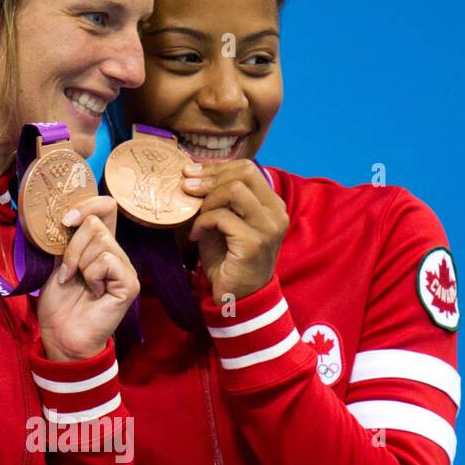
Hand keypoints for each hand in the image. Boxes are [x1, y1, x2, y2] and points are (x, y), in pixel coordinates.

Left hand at [36, 195, 139, 361]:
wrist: (62, 336)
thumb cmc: (59, 305)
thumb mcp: (57, 264)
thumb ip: (66, 240)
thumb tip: (65, 215)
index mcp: (100, 247)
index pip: (106, 208)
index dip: (88, 204)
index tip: (65, 221)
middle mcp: (116, 254)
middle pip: (96, 223)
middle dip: (72, 247)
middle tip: (66, 274)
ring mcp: (125, 268)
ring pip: (100, 241)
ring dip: (79, 263)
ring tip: (79, 284)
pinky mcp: (129, 283)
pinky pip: (106, 261)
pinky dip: (91, 275)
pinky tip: (94, 293)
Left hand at [182, 159, 288, 303]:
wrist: (237, 297)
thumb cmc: (228, 259)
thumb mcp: (223, 222)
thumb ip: (217, 198)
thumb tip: (192, 172)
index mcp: (272, 204)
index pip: (248, 169)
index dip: (217, 167)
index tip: (192, 172)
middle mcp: (276, 213)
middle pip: (244, 173)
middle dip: (210, 177)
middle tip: (187, 187)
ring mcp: (268, 227)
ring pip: (235, 191)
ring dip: (208, 201)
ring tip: (196, 217)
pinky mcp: (254, 242)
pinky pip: (222, 217)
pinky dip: (203, 223)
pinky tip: (195, 236)